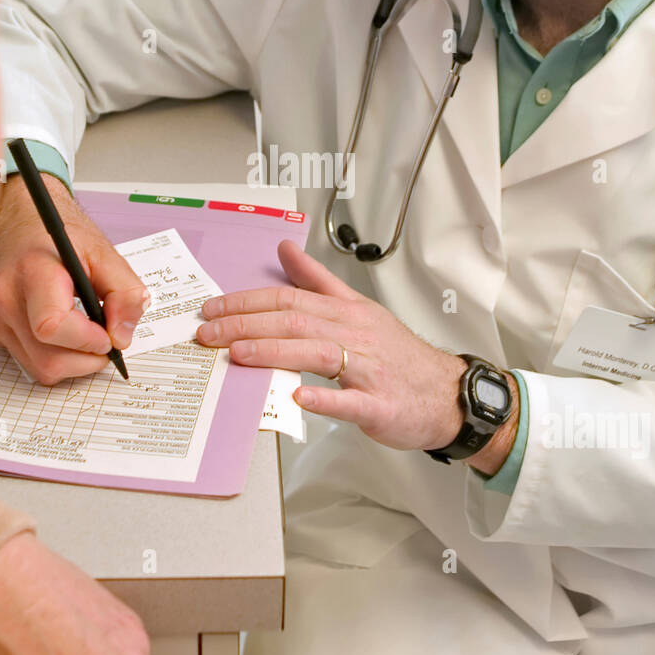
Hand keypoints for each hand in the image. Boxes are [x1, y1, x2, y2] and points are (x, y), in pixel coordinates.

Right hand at [0, 174, 149, 383]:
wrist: (18, 221)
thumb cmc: (58, 236)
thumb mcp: (104, 253)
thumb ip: (124, 292)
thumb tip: (122, 335)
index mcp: (32, 272)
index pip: (53, 326)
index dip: (87, 340)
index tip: (107, 335)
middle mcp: (5, 298)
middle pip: (48, 359)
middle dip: (86, 359)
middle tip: (106, 339)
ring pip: (39, 369)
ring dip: (73, 362)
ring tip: (88, 335)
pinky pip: (29, 361)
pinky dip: (54, 356)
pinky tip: (65, 332)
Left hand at [196, 240, 467, 449]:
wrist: (446, 394)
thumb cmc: (398, 355)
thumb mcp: (358, 308)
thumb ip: (318, 280)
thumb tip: (285, 249)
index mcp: (345, 312)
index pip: (289, 298)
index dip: (247, 302)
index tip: (213, 310)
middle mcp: (354, 335)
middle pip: (295, 321)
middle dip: (246, 325)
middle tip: (208, 334)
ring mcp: (368, 370)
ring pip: (316, 353)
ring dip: (273, 351)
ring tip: (238, 355)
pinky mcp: (378, 405)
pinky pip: (350, 401)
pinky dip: (324, 398)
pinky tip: (297, 397)